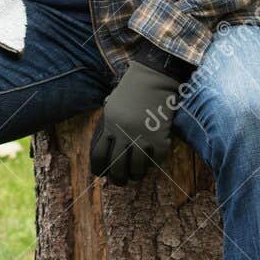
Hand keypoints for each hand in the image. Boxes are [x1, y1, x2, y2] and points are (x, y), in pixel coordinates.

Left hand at [89, 60, 182, 185]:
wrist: (155, 77)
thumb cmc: (133, 88)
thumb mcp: (113, 105)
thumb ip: (109, 124)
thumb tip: (109, 144)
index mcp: (110, 126)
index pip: (99, 156)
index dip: (100, 169)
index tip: (103, 174)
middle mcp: (124, 134)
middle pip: (117, 167)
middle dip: (119, 179)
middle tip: (122, 182)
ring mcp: (142, 137)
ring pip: (137, 168)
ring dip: (137, 175)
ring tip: (137, 175)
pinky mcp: (160, 137)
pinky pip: (156, 160)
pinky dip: (155, 163)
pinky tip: (153, 162)